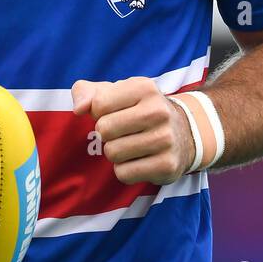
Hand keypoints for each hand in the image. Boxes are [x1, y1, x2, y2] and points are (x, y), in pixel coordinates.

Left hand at [71, 77, 194, 185]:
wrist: (184, 133)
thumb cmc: (138, 110)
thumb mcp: (115, 93)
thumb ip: (86, 92)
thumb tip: (78, 109)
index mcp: (144, 87)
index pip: (98, 105)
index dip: (99, 113)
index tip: (115, 113)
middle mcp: (159, 111)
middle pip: (104, 130)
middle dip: (106, 134)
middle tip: (122, 132)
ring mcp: (166, 139)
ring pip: (113, 153)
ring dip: (115, 152)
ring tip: (131, 146)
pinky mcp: (167, 165)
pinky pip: (124, 173)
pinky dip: (125, 170)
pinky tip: (139, 160)